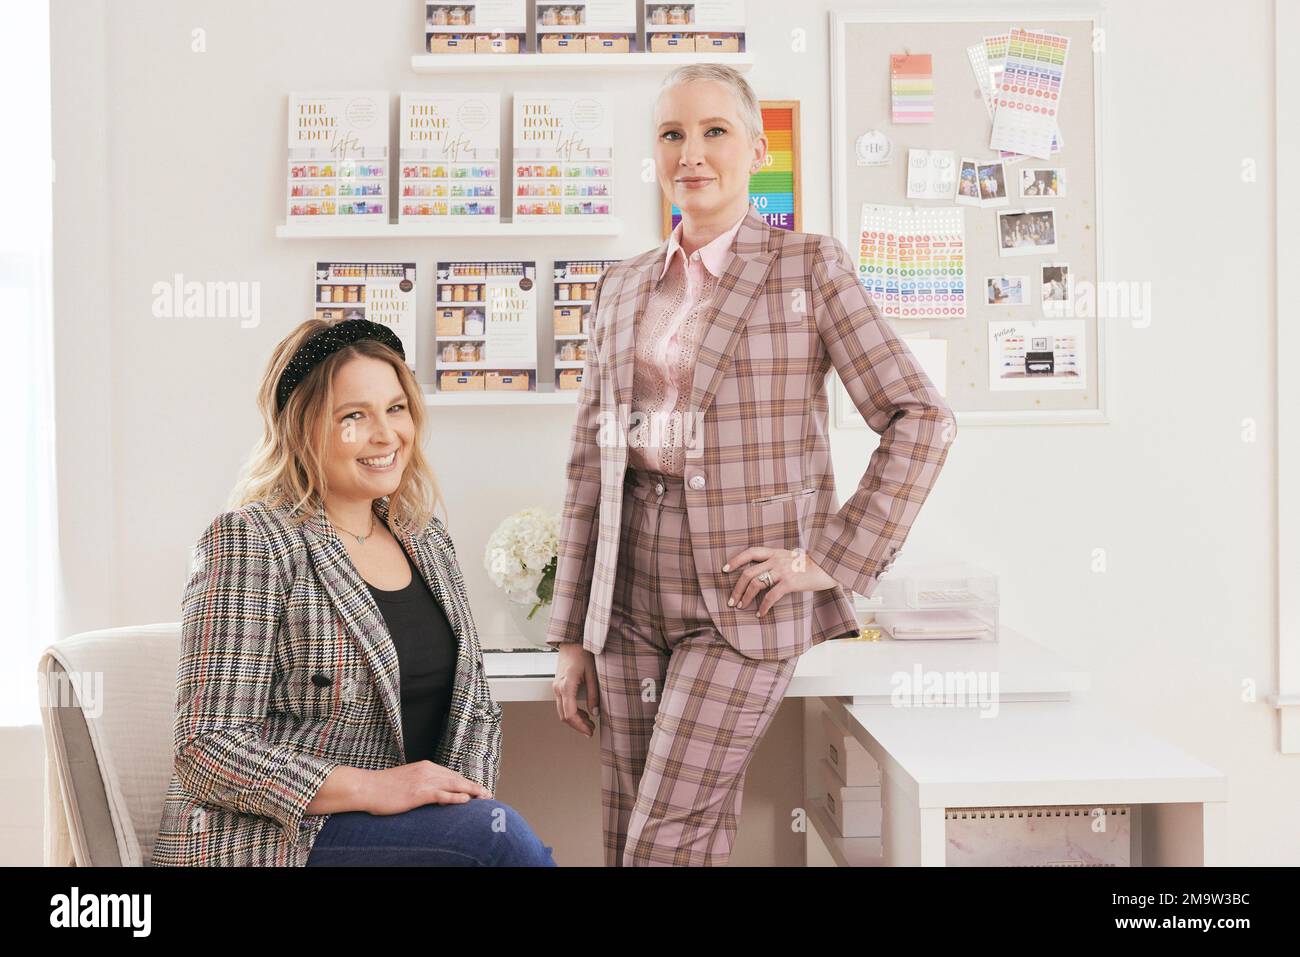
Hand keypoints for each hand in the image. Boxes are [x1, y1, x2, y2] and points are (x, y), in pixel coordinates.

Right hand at [363, 761, 491, 814]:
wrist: (366, 787)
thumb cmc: (383, 787)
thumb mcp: (406, 780)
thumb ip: (421, 783)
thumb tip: (432, 793)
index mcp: (425, 767)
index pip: (451, 774)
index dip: (466, 782)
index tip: (477, 789)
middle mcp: (427, 771)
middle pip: (457, 778)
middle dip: (474, 786)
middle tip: (488, 795)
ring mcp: (423, 781)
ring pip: (454, 785)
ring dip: (471, 791)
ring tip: (484, 797)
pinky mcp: (418, 793)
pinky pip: (442, 794)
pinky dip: (456, 797)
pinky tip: (466, 800)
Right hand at [551, 641, 599, 736]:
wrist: (571, 641)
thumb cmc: (582, 653)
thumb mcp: (592, 674)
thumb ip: (594, 694)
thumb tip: (596, 712)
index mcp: (566, 686)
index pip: (570, 714)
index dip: (580, 726)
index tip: (590, 732)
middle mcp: (558, 688)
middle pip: (564, 716)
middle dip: (577, 726)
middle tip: (591, 731)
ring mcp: (556, 687)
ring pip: (562, 711)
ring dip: (574, 720)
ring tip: (589, 723)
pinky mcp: (558, 686)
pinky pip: (562, 704)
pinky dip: (571, 712)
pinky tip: (583, 713)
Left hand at [723, 546, 837, 616]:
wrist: (830, 566)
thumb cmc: (811, 564)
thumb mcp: (792, 557)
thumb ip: (778, 560)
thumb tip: (765, 571)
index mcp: (775, 552)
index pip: (750, 552)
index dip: (736, 560)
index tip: (725, 569)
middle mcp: (776, 559)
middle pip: (748, 572)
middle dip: (737, 588)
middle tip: (731, 600)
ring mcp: (783, 571)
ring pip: (756, 584)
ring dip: (745, 598)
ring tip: (741, 607)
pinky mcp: (790, 583)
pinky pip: (771, 596)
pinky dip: (763, 607)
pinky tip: (760, 614)